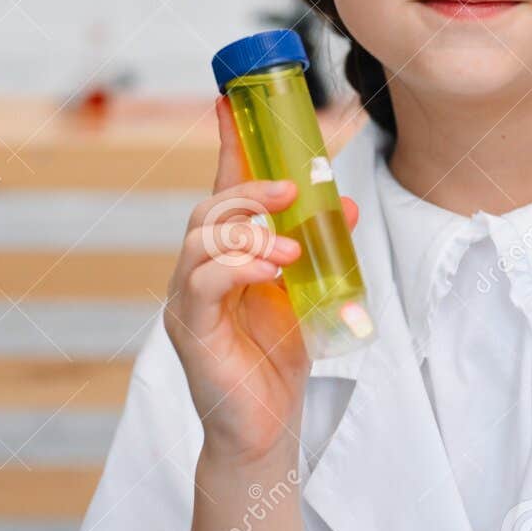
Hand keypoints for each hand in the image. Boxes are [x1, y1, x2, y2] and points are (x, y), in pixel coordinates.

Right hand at [164, 95, 359, 468]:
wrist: (265, 429)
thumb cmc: (276, 361)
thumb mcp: (305, 293)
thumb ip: (317, 250)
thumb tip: (343, 206)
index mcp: (225, 256)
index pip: (221, 189)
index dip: (226, 144)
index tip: (230, 100)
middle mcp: (198, 271)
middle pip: (208, 209)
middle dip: (247, 188)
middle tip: (290, 190)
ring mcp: (188, 300)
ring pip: (199, 240)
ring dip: (246, 232)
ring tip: (286, 248)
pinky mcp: (190, 330)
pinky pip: (202, 284)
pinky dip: (237, 269)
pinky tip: (268, 271)